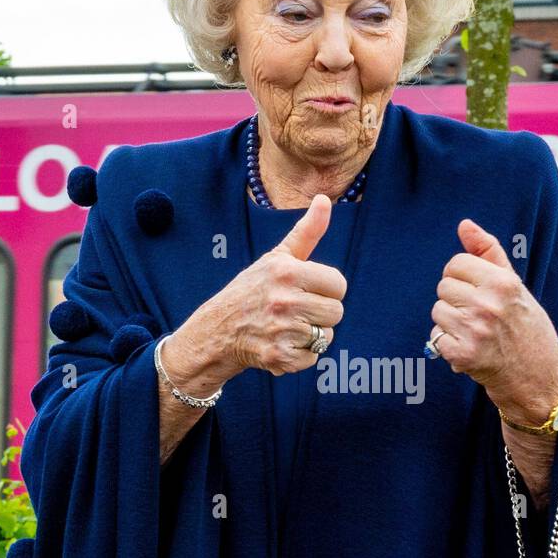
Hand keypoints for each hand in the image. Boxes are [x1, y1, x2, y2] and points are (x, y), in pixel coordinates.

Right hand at [164, 193, 346, 385]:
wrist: (218, 331)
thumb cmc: (253, 290)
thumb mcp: (276, 257)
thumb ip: (307, 231)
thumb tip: (324, 200)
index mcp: (286, 272)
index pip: (339, 284)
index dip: (327, 289)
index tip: (307, 289)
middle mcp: (283, 300)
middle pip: (336, 312)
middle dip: (320, 313)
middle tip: (295, 310)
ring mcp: (281, 330)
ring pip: (326, 336)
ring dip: (311, 334)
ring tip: (287, 326)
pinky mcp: (278, 357)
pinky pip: (313, 357)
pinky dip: (300, 355)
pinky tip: (281, 343)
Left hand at [429, 218, 557, 424]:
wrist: (537, 377)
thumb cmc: (526, 327)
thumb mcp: (515, 285)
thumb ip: (489, 252)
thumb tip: (464, 225)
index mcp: (502, 283)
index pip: (455, 264)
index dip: (463, 277)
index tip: (478, 291)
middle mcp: (488, 304)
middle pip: (444, 286)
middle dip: (456, 299)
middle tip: (479, 315)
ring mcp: (474, 331)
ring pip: (437, 311)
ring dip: (450, 322)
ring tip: (475, 331)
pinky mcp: (462, 355)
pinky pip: (435, 337)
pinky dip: (448, 343)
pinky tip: (469, 347)